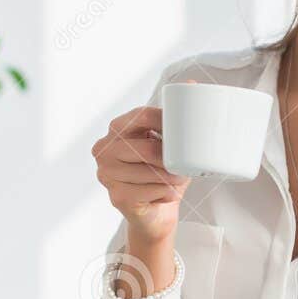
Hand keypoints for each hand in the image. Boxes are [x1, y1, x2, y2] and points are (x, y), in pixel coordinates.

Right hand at [92, 90, 194, 246]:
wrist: (154, 213)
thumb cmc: (161, 172)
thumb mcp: (169, 142)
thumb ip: (176, 114)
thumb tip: (192, 84)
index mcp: (116, 128)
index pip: (142, 116)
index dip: (167, 123)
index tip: (185, 133)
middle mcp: (104, 148)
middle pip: (148, 147)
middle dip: (173, 159)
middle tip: (187, 166)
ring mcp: (106, 173)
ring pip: (152, 172)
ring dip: (174, 178)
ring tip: (180, 179)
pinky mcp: (116, 196)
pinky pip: (152, 191)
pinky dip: (168, 193)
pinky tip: (168, 193)